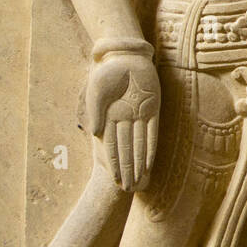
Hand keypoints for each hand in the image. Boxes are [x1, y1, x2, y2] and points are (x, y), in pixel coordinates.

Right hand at [85, 51, 159, 190]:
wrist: (125, 56)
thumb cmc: (107, 72)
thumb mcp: (96, 92)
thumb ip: (95, 112)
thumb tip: (94, 133)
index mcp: (109, 118)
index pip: (111, 147)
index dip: (114, 165)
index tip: (114, 181)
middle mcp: (124, 120)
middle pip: (126, 151)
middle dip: (127, 170)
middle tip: (128, 190)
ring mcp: (139, 116)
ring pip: (139, 146)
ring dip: (139, 164)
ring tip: (140, 182)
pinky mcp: (153, 110)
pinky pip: (152, 133)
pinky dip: (150, 148)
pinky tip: (150, 162)